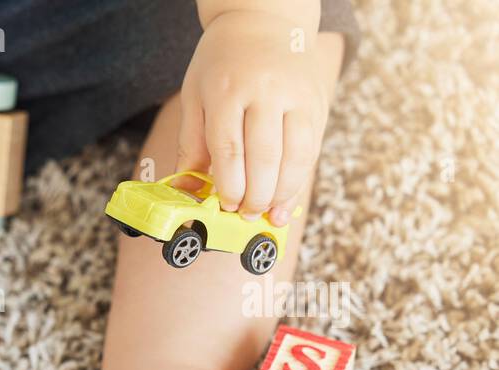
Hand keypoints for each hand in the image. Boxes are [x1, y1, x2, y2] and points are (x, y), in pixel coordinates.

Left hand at [177, 10, 329, 225]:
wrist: (264, 20)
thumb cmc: (221, 63)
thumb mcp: (195, 96)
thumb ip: (192, 144)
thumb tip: (185, 190)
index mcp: (228, 90)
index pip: (230, 148)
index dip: (230, 185)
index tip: (226, 206)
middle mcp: (267, 91)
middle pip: (265, 156)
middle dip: (256, 195)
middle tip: (246, 216)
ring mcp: (298, 96)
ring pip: (297, 155)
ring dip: (283, 192)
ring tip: (267, 213)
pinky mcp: (318, 102)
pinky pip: (312, 148)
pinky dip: (300, 179)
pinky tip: (286, 199)